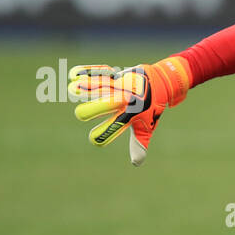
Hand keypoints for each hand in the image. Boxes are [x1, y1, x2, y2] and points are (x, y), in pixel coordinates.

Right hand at [68, 57, 190, 165]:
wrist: (162, 82)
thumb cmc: (152, 108)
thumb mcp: (147, 126)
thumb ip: (139, 143)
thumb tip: (136, 163)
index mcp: (132, 115)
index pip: (115, 128)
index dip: (103, 136)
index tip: (94, 139)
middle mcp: (125, 100)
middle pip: (105, 105)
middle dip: (90, 110)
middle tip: (81, 115)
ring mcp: (121, 86)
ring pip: (101, 86)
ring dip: (85, 88)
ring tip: (71, 90)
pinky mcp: (119, 74)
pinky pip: (100, 71)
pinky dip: (87, 72)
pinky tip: (73, 74)